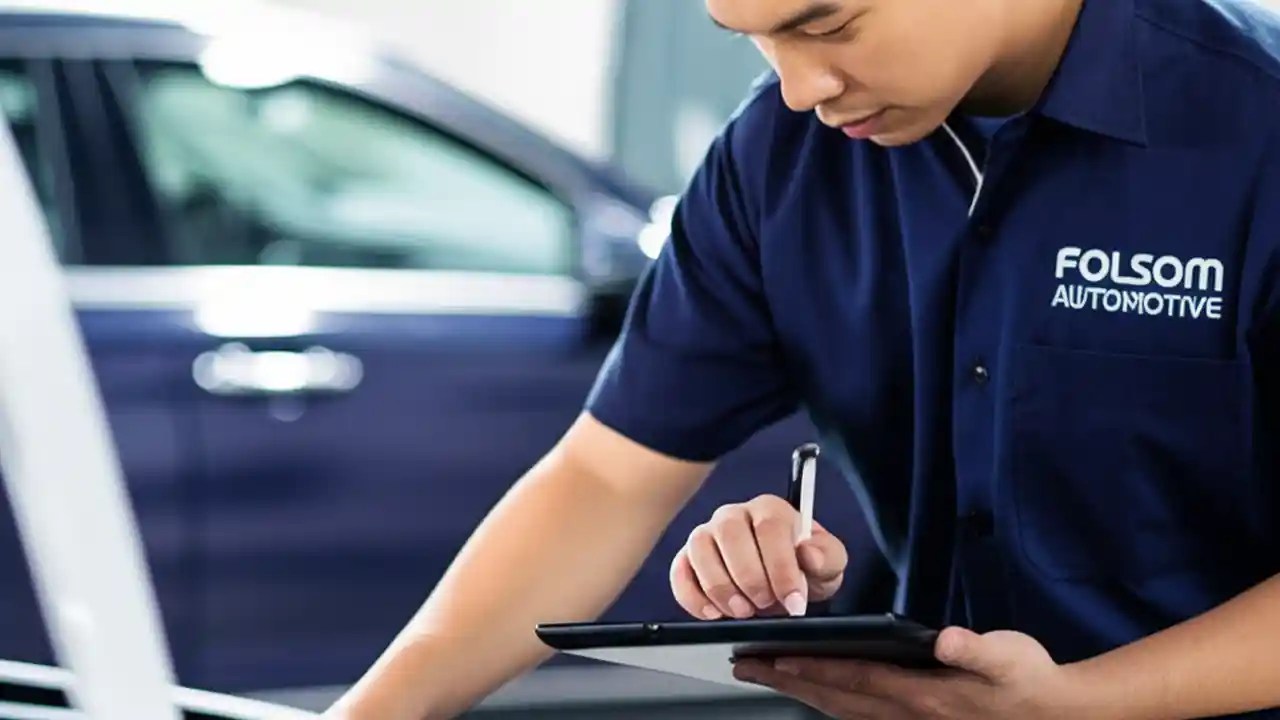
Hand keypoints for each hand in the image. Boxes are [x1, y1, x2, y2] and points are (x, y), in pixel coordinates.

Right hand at [670, 494, 846, 618]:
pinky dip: (691, 596)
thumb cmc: (804, 566)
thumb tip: (809, 554)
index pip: (769, 528)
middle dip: (749, 577)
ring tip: (742, 611)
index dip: (781, 568)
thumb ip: (826, 556)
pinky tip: (713, 613)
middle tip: (765, 604)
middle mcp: (734, 515)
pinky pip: (679, 571)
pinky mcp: (688, 558)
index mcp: (770, 509)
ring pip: (700, 548)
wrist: (784, 581)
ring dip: (720, 586)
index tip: (793, 601)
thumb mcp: (828, 563)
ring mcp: (707, 534)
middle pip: (729, 533)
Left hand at [732, 627, 1083, 718]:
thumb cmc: (1030, 682)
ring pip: (840, 709)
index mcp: (923, 694)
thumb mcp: (1010, 657)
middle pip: (833, 697)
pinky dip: (829, 704)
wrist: (1054, 716)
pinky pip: (858, 716)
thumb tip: (946, 640)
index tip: (773, 657)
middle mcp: (908, 713)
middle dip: (787, 680)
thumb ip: (976, 649)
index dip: (810, 667)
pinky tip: (815, 696)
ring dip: (800, 692)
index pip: (852, 678)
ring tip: (767, 677)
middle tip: (745, 667)